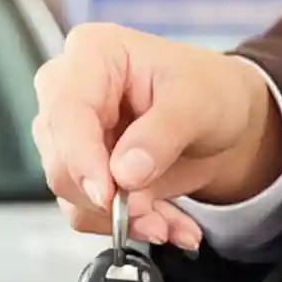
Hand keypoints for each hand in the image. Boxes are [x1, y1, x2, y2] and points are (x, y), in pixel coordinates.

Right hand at [33, 23, 281, 249]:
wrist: (222, 120)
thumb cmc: (210, 90)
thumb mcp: (200, 103)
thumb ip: (162, 134)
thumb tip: (124, 174)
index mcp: (92, 54)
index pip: (67, 110)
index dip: (82, 158)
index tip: (109, 196)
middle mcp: (69, 92)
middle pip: (60, 159)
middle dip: (109, 199)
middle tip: (155, 216)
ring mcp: (71, 136)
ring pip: (72, 194)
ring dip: (124, 220)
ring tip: (170, 222)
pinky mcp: (81, 171)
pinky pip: (89, 213)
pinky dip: (129, 227)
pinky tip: (166, 223)